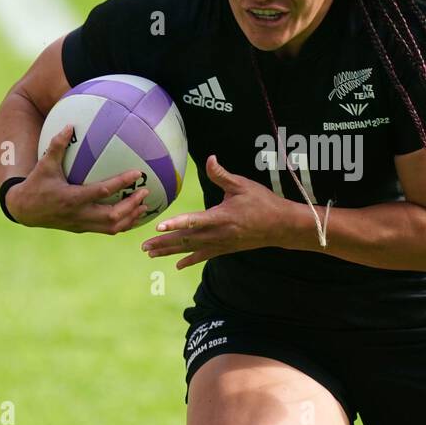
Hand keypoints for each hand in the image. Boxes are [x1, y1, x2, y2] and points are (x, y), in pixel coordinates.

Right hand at [6, 124, 148, 233]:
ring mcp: (81, 224)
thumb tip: (70, 125)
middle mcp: (79, 214)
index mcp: (72, 198)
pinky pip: (106, 230)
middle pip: (112, 216)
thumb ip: (57, 145)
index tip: (137, 174)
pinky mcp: (82, 229)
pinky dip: (122, 224)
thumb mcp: (45, 165)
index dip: (121, 183)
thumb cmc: (36, 184)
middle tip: (146, 192)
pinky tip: (132, 215)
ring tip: (145, 206)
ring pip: (112, 227)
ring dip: (131, 217)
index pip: (102, 192)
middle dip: (132, 205)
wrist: (24, 210)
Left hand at [141, 155, 289, 268]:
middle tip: (144, 246)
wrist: (280, 226)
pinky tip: (177, 265)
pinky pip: (204, 256)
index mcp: (222, 217)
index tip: (158, 227)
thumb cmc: (262, 203)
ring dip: (170, 252)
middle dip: (164, 243)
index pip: (194, 221)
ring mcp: (221, 244)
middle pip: (187, 240)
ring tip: (151, 254)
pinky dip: (190, 260)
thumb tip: (209, 158)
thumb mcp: (243, 185)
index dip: (176, 224)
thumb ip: (222, 175)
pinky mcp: (225, 249)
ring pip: (191, 249)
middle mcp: (219, 234)